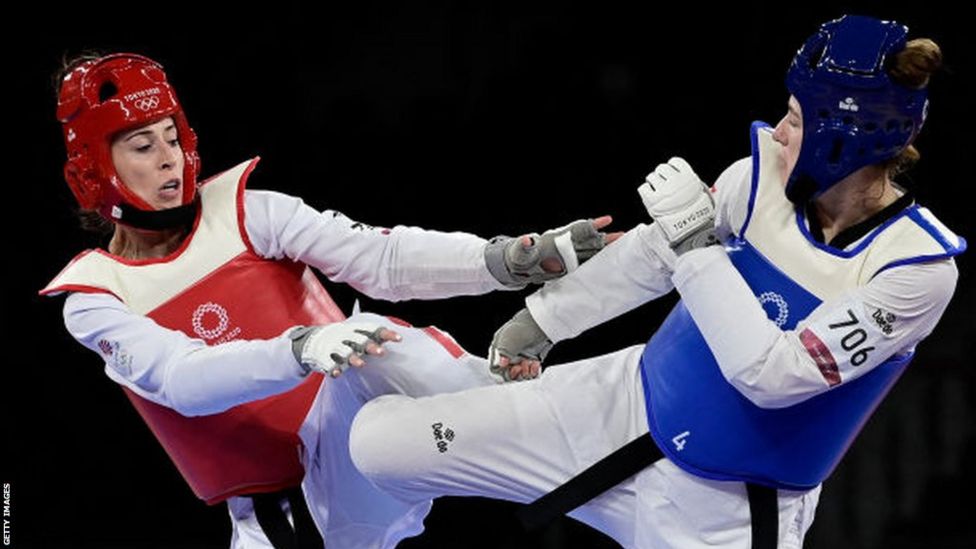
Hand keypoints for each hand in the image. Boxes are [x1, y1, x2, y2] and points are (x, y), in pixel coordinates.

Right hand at [290, 321, 400, 377]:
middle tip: (383, 352)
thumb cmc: (342, 339)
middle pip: (360, 340)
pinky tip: (337, 373)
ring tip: (362, 364)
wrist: (311, 340)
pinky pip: (328, 363)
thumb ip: (373, 337)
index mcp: (355, 330)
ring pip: (345, 352)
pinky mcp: (323, 357)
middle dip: (371, 346)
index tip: (399, 339)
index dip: (386, 333)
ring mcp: (334, 346)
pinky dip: (332, 368)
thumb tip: (400, 337)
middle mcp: (346, 337)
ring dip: (354, 358)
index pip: (373, 329)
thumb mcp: (356, 334)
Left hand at [486, 216, 622, 285]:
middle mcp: (567, 246)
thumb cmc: (519, 255)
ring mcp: (569, 257)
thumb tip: (527, 239)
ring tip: (624, 248)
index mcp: (558, 238)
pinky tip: (611, 265)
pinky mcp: (570, 268)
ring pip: (592, 252)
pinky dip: (599, 264)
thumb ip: (525, 245)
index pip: (578, 229)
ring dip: (606, 250)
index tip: (608, 220)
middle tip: (624, 236)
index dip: (593, 225)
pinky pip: (587, 265)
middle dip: (607, 238)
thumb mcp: (521, 250)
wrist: (517, 267)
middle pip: (590, 239)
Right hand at [488, 308, 551, 381]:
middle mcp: (507, 356)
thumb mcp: (513, 337)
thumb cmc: (526, 325)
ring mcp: (518, 359)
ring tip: (531, 363)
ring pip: (518, 376)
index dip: (504, 372)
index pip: (495, 369)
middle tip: (524, 366)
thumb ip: (505, 350)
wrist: (544, 321)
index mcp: (498, 349)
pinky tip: (536, 364)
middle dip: (517, 374)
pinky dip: (533, 372)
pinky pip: (529, 374)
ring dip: (526, 373)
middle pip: (507, 374)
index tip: (515, 369)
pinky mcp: (529, 361)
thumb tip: (501, 364)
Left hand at [638, 158, 718, 254]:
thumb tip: (702, 183)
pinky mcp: (652, 200)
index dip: (672, 168)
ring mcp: (664, 190)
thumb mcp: (704, 196)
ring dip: (653, 183)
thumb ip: (698, 186)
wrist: (691, 232)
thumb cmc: (699, 217)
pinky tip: (651, 198)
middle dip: (661, 176)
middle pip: (662, 168)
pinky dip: (645, 191)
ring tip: (657, 193)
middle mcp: (676, 181)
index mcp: (689, 177)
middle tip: (663, 186)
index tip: (671, 174)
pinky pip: (643, 188)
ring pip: (651, 177)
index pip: (675, 162)